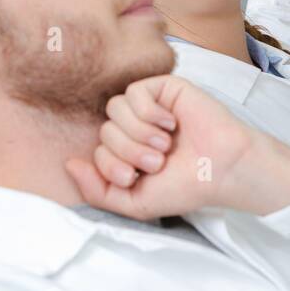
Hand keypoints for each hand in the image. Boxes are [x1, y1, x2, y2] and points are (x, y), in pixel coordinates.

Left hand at [66, 75, 289, 217]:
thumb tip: (68, 164)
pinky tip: (171, 124)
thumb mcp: (133, 202)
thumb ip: (96, 190)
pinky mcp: (164, 88)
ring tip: (166, 145)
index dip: (111, 166)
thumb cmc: (185, 187)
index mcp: (127, 153)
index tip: (138, 177)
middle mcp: (135, 128)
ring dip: (139, 133)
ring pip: (115, 110)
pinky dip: (149, 112)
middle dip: (129, 151)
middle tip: (159, 162)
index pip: (96, 150)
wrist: (222, 170)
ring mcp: (149, 107)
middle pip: (104, 130)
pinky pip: (134, 93)